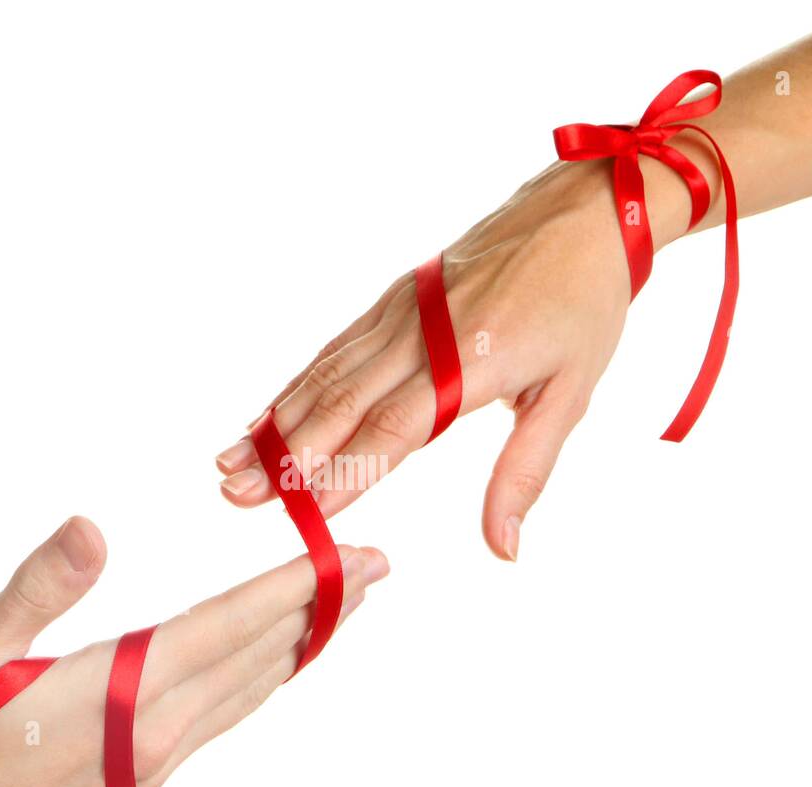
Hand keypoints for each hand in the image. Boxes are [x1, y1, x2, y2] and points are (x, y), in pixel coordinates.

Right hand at [0, 516, 388, 786]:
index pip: (233, 622)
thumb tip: (93, 529)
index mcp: (121, 688)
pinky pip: (225, 717)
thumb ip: (40, 588)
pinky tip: (267, 667)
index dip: (299, 586)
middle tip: (374, 569)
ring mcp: (155, 760)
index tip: (354, 558)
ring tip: (339, 609)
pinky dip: (262, 680)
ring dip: (301, 644)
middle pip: (262, 656)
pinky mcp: (144, 779)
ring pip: (251, 690)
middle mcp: (155, 729)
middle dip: (323, 607)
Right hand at [216, 159, 701, 561]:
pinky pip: (334, 349)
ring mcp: (400, 313)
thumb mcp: (571, 396)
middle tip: (236, 496)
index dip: (345, 472)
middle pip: (341, 405)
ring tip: (229, 465)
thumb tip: (504, 548)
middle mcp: (422, 336)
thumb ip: (524, 473)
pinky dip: (295, 385)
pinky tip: (265, 414)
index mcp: (469, 363)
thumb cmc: (583, 305)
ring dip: (275, 424)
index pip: (394, 430)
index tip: (302, 510)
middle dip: (286, 457)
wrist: (582, 211)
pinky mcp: (392, 299)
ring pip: (325, 376)